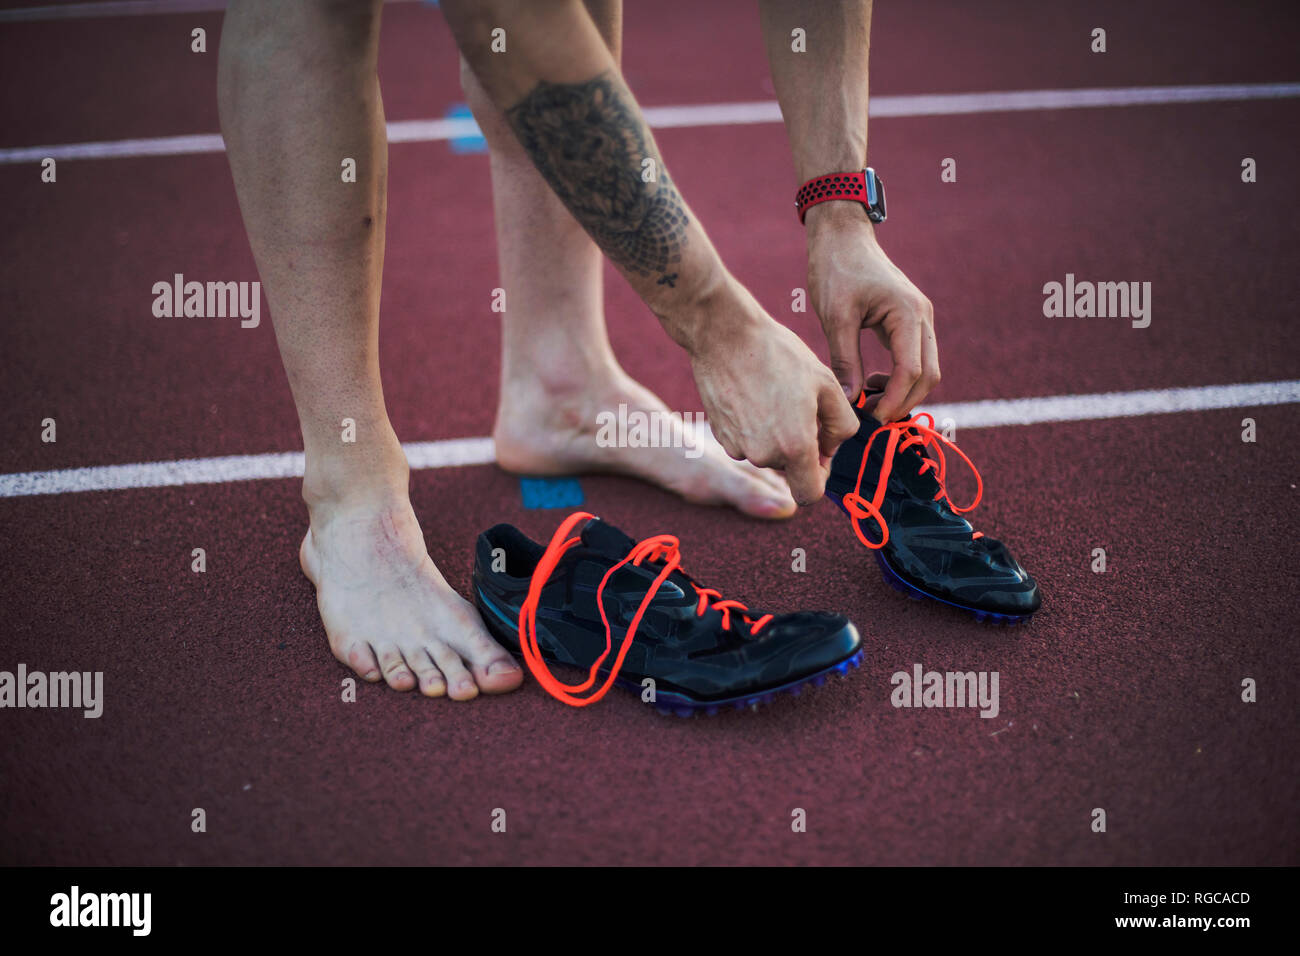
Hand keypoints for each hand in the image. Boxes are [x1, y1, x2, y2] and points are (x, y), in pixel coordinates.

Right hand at [683, 280, 859, 504]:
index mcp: (795, 446)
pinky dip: (754, 427)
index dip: (819, 477)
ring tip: (775, 394)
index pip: (810, 494)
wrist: (725, 336)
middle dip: (799, 445)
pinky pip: (746, 442)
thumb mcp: (827, 383)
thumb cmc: (779, 354)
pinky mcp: (720, 436)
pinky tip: (754, 395)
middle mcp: (764, 454)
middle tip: (799, 404)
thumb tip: (832, 448)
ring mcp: (737, 447)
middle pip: (790, 468)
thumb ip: (842, 424)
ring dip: (776, 435)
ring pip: (767, 453)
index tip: (821, 454)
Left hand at [805, 202, 939, 422]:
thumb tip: (851, 400)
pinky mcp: (910, 321)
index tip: (871, 419)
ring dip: (903, 391)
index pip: (911, 371)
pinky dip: (899, 377)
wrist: (842, 237)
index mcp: (908, 313)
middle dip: (903, 401)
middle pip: (928, 375)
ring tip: (869, 402)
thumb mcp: (835, 317)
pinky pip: (915, 358)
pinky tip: (871, 382)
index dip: (893, 400)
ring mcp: (920, 319)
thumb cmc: (836, 269)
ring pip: (925, 369)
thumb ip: (845, 359)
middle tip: (871, 418)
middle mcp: (922, 317)